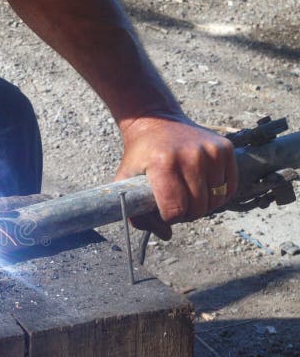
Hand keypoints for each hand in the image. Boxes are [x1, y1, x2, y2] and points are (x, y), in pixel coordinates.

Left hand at [114, 115, 236, 239]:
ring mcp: (211, 151)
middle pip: (197, 208)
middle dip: (186, 214)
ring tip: (188, 196)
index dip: (169, 218)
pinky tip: (203, 190)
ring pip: (215, 201)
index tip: (162, 210)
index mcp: (163, 164)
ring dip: (202, 206)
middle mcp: (190, 155)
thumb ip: (138, 213)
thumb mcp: (127, 181)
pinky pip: (229, 188)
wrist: (156, 121)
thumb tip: (166, 235)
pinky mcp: (225, 148)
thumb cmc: (140, 156)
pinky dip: (218, 196)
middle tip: (176, 205)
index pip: (175, 209)